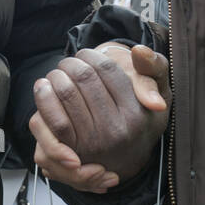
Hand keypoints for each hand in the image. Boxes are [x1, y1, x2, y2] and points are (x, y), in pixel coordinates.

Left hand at [29, 43, 168, 192]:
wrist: (128, 153)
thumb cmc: (140, 114)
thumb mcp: (159, 90)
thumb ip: (153, 66)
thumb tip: (139, 51)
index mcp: (136, 113)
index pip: (105, 68)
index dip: (90, 55)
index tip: (85, 54)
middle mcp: (116, 131)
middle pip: (84, 77)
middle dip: (71, 62)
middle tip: (68, 62)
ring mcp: (93, 144)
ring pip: (66, 92)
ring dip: (56, 75)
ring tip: (58, 73)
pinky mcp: (72, 151)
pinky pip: (53, 118)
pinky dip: (44, 96)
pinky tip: (45, 86)